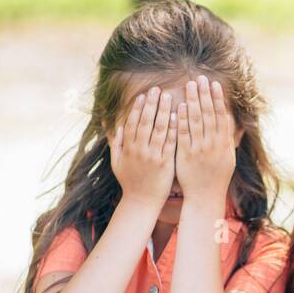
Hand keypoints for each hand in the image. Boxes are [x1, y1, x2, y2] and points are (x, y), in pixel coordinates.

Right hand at [109, 87, 175, 208]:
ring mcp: (153, 157)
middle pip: (146, 122)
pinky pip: (170, 143)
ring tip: (169, 97)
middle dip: (152, 104)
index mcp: (128, 148)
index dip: (138, 108)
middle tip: (158, 89)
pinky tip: (178, 117)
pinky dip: (173, 129)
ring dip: (164, 112)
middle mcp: (139, 150)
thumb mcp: (117, 163)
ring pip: (159, 130)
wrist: (141, 202)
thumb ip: (116, 144)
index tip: (144, 95)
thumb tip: (116, 126)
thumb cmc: (130, 182)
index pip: (133, 123)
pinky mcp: (165, 164)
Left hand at [176, 75, 237, 201]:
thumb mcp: (228, 157)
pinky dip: (182, 119)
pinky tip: (179, 106)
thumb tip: (233, 121)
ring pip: (196, 120)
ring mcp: (199, 149)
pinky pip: (184, 134)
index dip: (217, 99)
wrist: (205, 196)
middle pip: (209, 114)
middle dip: (204, 95)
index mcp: (223, 143)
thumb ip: (229, 138)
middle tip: (201, 78)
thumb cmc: (217, 177)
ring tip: (190, 85)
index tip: (214, 84)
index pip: (220, 116)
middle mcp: (213, 144)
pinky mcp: (186, 155)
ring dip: (193, 101)